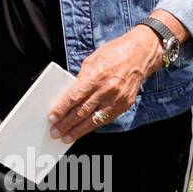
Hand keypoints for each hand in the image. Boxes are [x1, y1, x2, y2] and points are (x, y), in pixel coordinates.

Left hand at [48, 27, 162, 141]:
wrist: (140, 54)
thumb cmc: (114, 53)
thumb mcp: (91, 61)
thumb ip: (81, 79)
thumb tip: (69, 96)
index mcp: (96, 76)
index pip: (74, 97)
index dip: (61, 109)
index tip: (52, 118)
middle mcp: (107, 89)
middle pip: (82, 111)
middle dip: (66, 123)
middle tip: (55, 132)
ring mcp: (117, 99)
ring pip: (94, 120)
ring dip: (78, 131)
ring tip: (67, 137)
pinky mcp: (125, 104)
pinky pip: (106, 118)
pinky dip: (93, 126)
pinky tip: (83, 130)